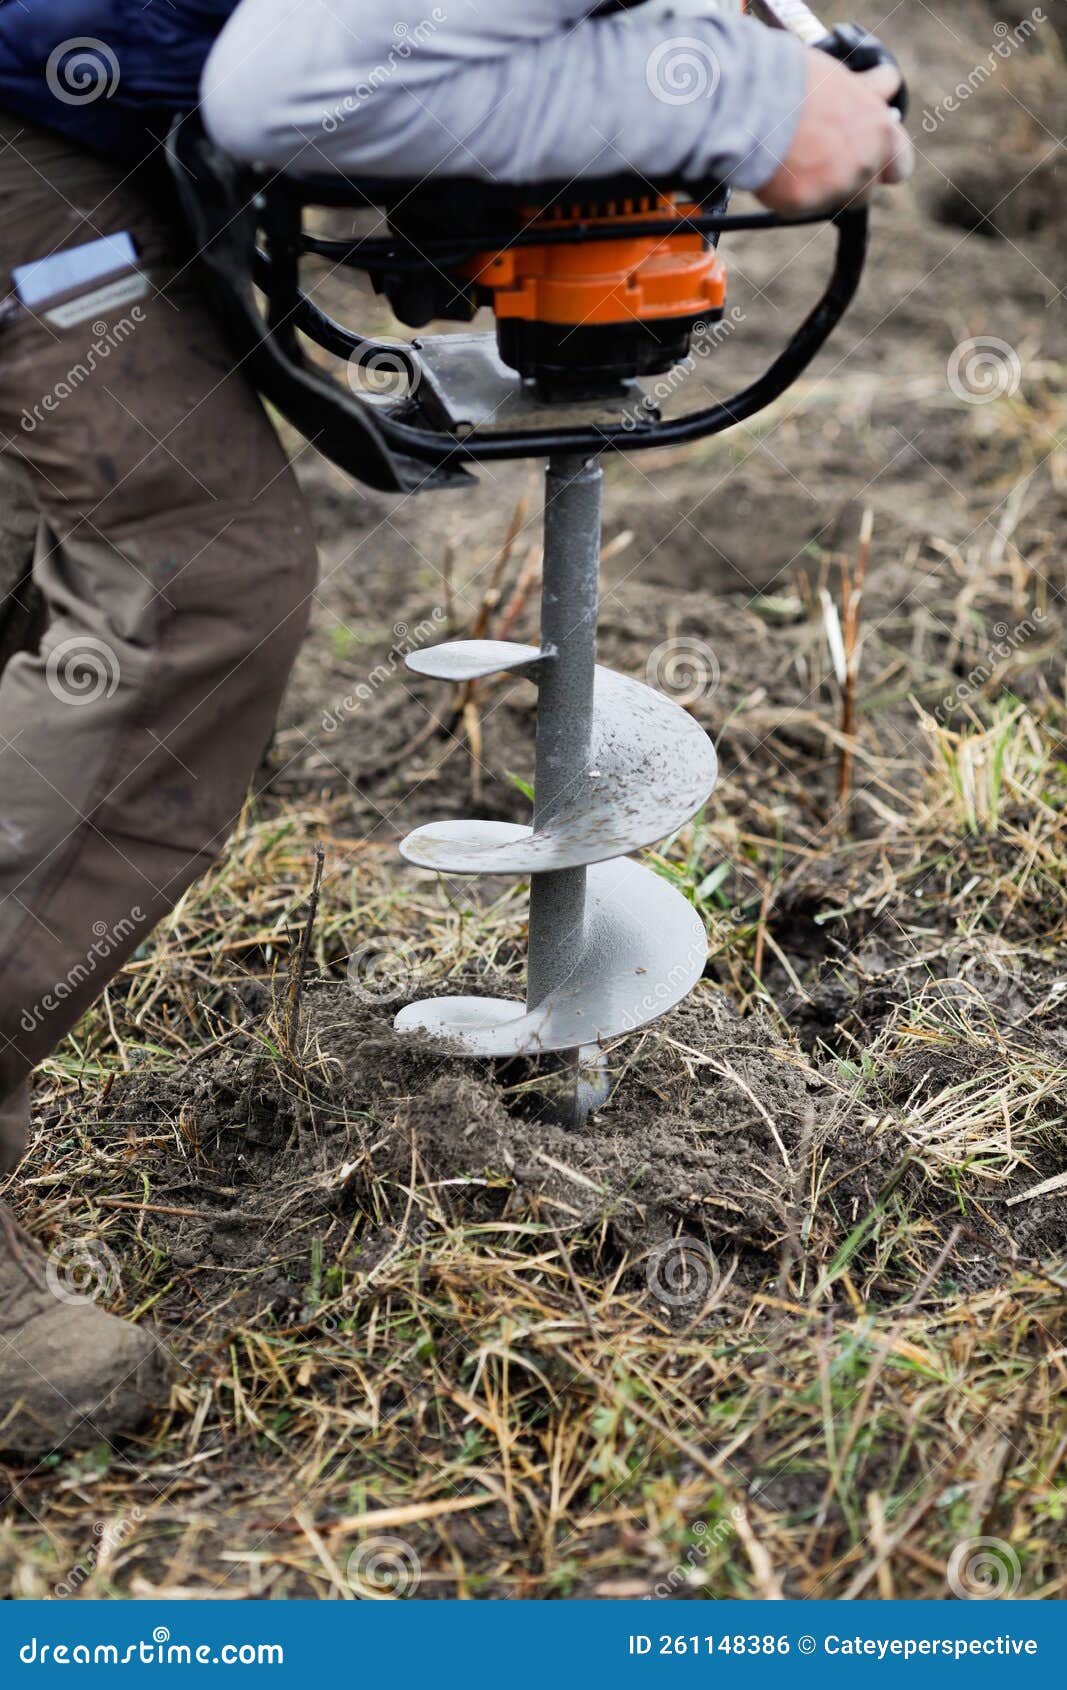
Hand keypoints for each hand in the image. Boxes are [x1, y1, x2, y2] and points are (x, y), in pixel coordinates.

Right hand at [756, 52, 912, 215]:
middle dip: (852, 178)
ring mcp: (837, 186)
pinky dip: (789, 193)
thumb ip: (864, 96)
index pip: (901, 162)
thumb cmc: (794, 77)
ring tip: (794, 160)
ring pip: (835, 200)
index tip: (870, 154)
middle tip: (827, 160)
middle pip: (869, 189)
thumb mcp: (842, 76)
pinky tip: (774, 169)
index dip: (884, 158)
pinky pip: (800, 206)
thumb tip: (877, 91)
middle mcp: (866, 162)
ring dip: (822, 187)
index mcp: (880, 128)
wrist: (753, 99)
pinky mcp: (805, 204)